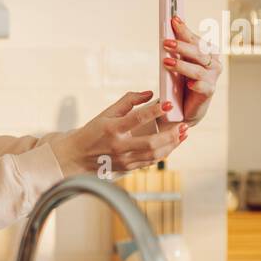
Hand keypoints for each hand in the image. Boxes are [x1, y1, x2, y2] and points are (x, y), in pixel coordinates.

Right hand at [50, 91, 186, 177]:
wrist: (77, 156)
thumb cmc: (92, 131)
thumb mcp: (105, 113)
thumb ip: (127, 101)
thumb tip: (149, 93)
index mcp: (112, 128)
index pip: (137, 118)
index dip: (155, 111)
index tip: (169, 104)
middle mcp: (118, 146)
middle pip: (150, 143)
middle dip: (171, 135)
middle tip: (183, 125)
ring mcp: (123, 159)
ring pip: (154, 155)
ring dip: (172, 145)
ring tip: (183, 134)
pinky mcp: (127, 168)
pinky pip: (151, 161)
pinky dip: (165, 152)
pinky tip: (173, 144)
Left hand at [163, 15, 220, 124]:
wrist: (186, 107)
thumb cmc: (183, 80)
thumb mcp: (180, 61)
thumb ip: (178, 46)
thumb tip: (170, 23)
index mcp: (207, 52)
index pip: (195, 39)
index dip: (184, 30)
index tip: (173, 19)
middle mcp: (213, 63)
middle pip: (197, 52)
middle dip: (181, 46)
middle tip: (165, 42)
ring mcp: (212, 77)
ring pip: (197, 69)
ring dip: (181, 65)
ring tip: (166, 62)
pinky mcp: (208, 92)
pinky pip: (204, 87)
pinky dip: (197, 84)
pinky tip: (190, 84)